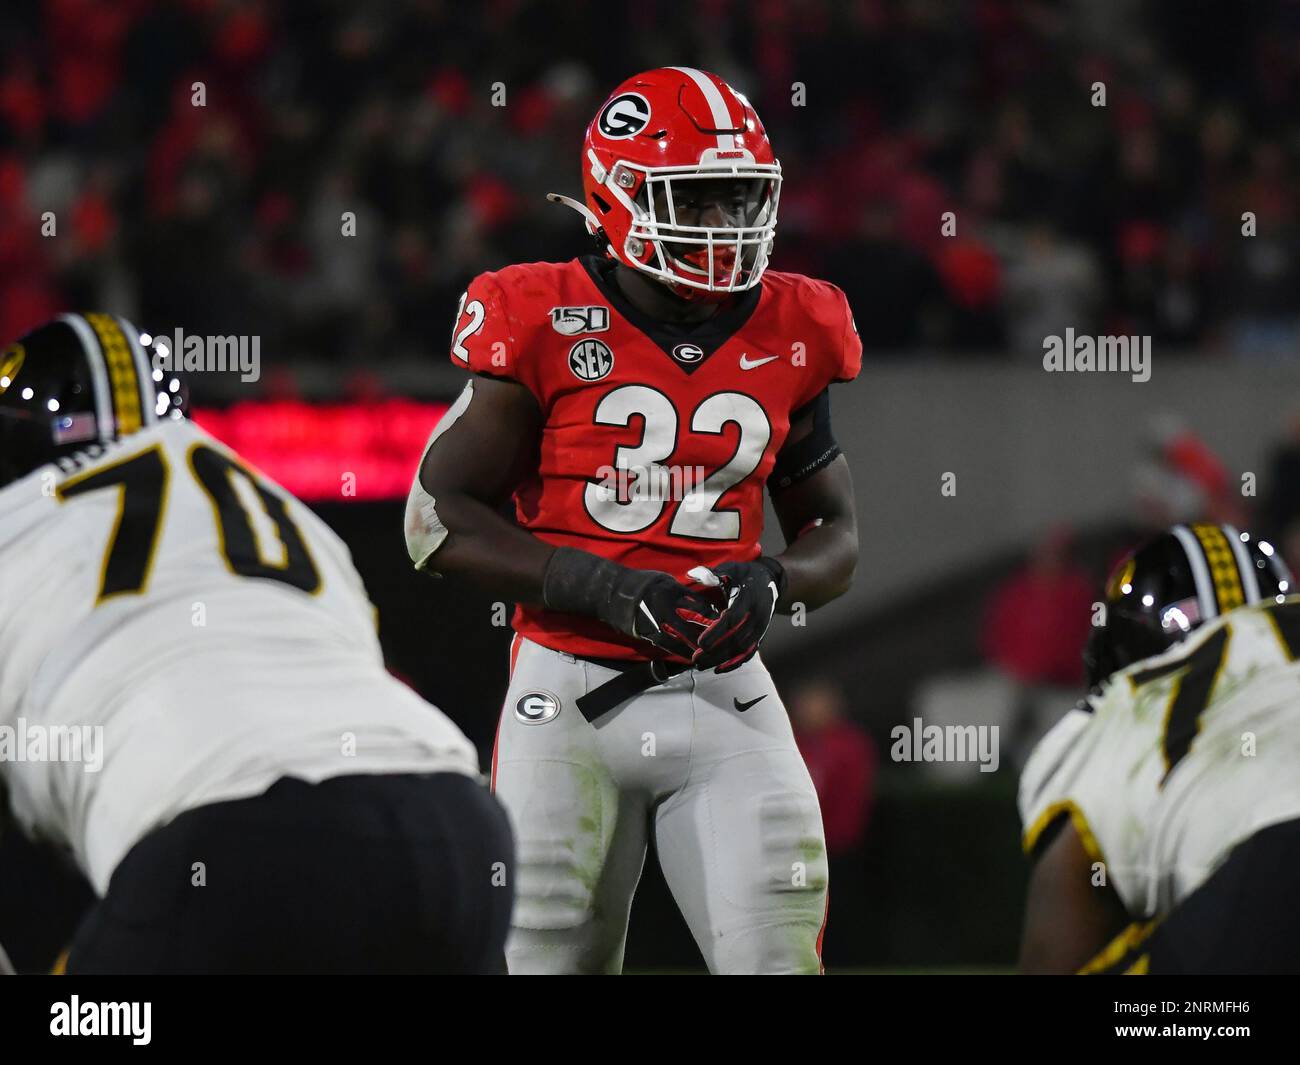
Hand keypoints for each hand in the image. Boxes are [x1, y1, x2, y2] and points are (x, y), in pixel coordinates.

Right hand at [542, 548, 719, 660]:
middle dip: (708, 636)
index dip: (713, 615)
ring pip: (680, 637)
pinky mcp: (645, 631)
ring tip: (710, 656)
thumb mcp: (664, 580)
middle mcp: (664, 605)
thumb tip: (703, 603)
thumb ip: (682, 591)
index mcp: (671, 589)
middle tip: (723, 645)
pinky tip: (691, 658)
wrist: (613, 592)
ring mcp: (654, 619)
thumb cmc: (642, 584)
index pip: (698, 604)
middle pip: (692, 623)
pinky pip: (666, 644)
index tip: (727, 623)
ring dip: (695, 648)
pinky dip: (679, 652)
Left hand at [693, 558, 786, 672]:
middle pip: (737, 638)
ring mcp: (762, 627)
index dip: (717, 632)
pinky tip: (718, 669)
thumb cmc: (745, 574)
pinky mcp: (761, 635)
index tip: (700, 643)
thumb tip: (692, 575)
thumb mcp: (731, 569)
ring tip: (701, 665)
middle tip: (695, 659)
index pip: (733, 619)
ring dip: (722, 659)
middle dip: (716, 651)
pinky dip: (735, 663)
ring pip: (742, 649)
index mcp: (749, 598)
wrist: (771, 581)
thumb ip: (712, 573)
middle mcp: (758, 615)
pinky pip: (750, 653)